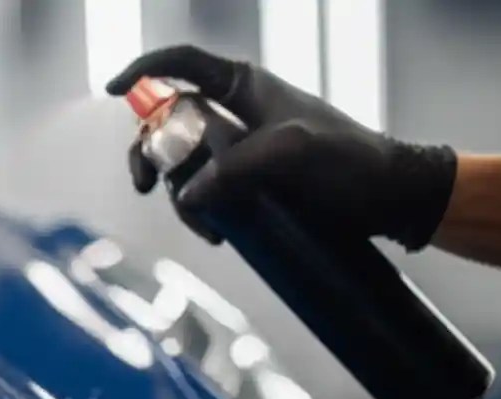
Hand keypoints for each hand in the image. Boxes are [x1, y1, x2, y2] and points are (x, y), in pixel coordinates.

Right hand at [109, 45, 456, 250]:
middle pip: (166, 123)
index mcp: (243, 86)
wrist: (387, 199)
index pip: (181, 63)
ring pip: (181, 167)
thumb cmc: (347, 162)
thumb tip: (186, 194)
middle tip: (145, 185)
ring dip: (180, 197)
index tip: (113, 91)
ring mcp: (238, 149)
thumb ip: (234, 166)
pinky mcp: (246, 184)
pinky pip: (203, 195)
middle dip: (148, 153)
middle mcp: (234, 112)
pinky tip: (218, 234)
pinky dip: (200, 215)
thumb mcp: (290, 153)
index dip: (144, 70)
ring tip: (208, 229)